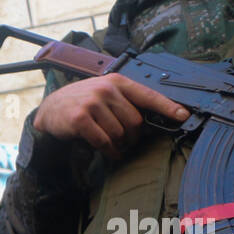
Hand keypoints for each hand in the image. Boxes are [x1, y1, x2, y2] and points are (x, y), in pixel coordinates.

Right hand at [33, 75, 189, 159]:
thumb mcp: (103, 94)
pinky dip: (109, 151)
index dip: (167, 107)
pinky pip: (104, 141)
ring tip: (113, 148)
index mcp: (116, 81)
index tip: (183, 115)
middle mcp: (106, 89)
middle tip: (126, 143)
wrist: (50, 110)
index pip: (147, 95)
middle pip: (134, 121)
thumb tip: (148, 122)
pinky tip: (108, 152)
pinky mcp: (81, 118)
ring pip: (120, 133)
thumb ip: (124, 102)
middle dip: (133, 137)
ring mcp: (92, 102)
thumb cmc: (81, 104)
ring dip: (119, 146)